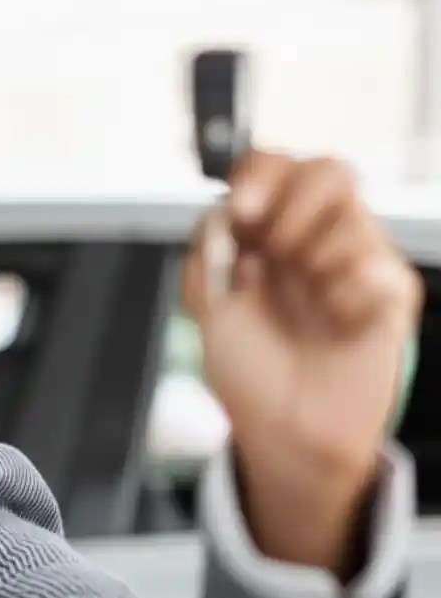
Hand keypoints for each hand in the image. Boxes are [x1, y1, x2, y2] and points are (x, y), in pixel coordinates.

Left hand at [182, 150, 422, 578]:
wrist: (284, 430)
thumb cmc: (249, 371)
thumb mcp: (206, 308)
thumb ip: (208, 253)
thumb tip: (223, 211)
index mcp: (267, 232)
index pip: (274, 168)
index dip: (260, 174)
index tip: (241, 210)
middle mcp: (315, 237)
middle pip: (328, 169)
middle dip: (292, 201)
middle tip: (271, 247)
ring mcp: (355, 262)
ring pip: (354, 209)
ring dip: (315, 248)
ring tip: (304, 292)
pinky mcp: (389, 294)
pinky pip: (377, 264)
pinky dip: (345, 289)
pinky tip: (333, 318)